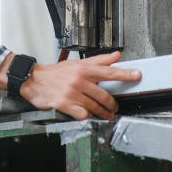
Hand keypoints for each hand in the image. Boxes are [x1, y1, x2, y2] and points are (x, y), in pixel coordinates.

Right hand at [0, 51, 139, 120]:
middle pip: (104, 95)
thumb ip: (98, 60)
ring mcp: (72, 93)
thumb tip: (116, 55)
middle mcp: (79, 80)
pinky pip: (83, 114)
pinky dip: (86, 116)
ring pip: (95, 106)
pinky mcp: (65, 104)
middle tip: (114, 108)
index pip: (108, 71)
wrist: (34, 80)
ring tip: (105, 114)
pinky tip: (86, 114)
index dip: (125, 73)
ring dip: (102, 113)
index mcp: (83, 69)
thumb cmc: (55, 73)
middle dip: (112, 105)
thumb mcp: (76, 64)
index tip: (137, 75)